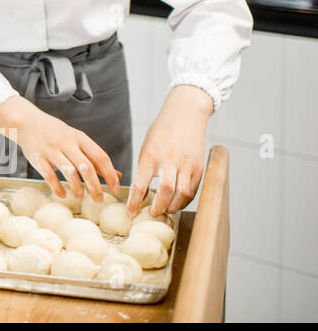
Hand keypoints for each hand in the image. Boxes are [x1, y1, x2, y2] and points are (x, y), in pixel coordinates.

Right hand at [0, 95, 121, 202]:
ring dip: (77, 187)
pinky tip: (62, 194)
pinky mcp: (37, 157)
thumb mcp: (77, 140)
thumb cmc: (56, 133)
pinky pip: (49, 175)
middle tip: (99, 199)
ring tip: (80, 196)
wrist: (26, 121)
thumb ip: (94, 158)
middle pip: (86, 167)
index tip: (116, 189)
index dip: (110, 175)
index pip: (100, 157)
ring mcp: (51, 150)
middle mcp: (67, 143)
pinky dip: (57, 187)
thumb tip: (117, 175)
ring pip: (68, 171)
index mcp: (79, 138)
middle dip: (95, 186)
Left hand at [126, 85, 212, 216]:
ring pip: (182, 193)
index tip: (130, 212)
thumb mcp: (147, 147)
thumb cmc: (162, 132)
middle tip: (151, 214)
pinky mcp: (199, 167)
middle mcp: (170, 161)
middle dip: (158, 207)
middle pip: (165, 191)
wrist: (185, 116)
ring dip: (172, 206)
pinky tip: (177, 203)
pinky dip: (185, 200)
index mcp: (151, 156)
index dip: (135, 201)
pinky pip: (193, 189)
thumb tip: (141, 191)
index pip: (141, 184)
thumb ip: (145, 168)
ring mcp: (186, 165)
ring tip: (164, 210)